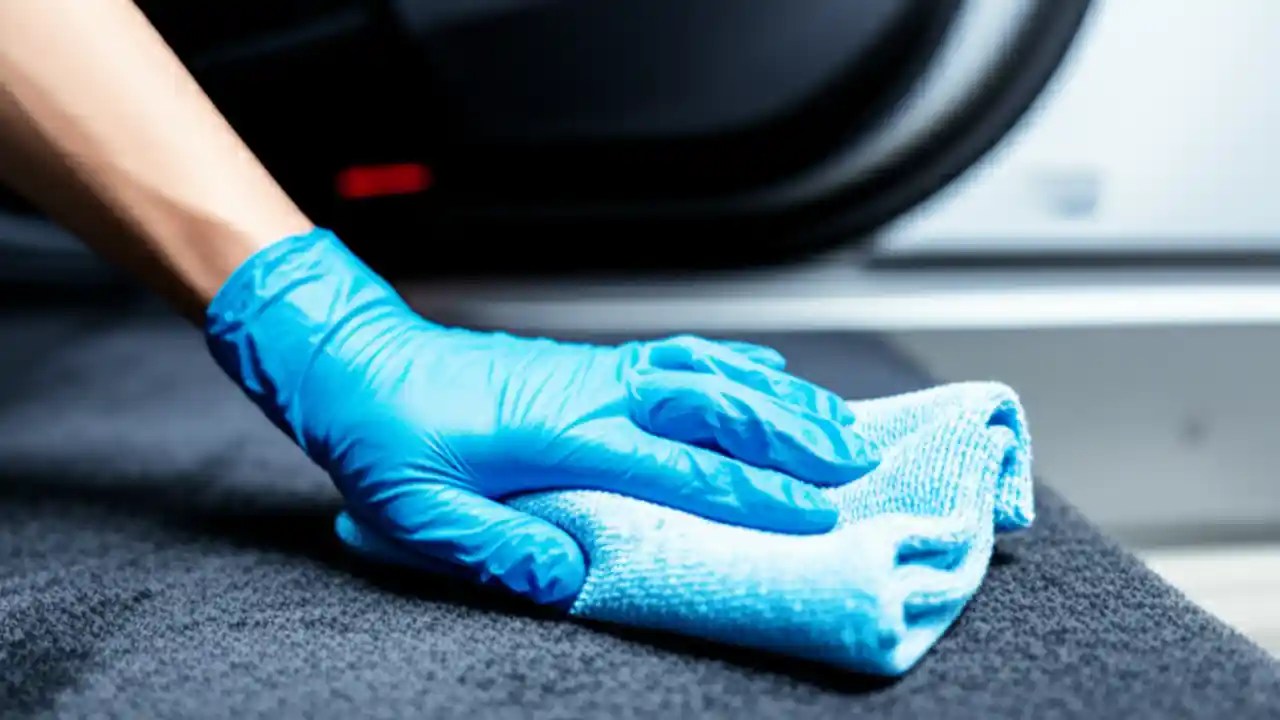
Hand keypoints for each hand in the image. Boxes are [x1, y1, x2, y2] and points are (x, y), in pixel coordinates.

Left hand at [205, 229, 878, 604]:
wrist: (354, 361)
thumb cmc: (384, 436)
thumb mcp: (420, 513)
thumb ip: (498, 549)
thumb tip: (569, 578)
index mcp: (564, 435)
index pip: (683, 468)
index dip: (755, 493)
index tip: (815, 513)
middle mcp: (595, 394)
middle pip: (715, 405)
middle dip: (792, 431)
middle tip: (855, 457)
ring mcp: (597, 372)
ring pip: (707, 373)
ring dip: (777, 395)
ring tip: (834, 417)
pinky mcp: (589, 366)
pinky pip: (678, 356)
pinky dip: (731, 362)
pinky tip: (763, 369)